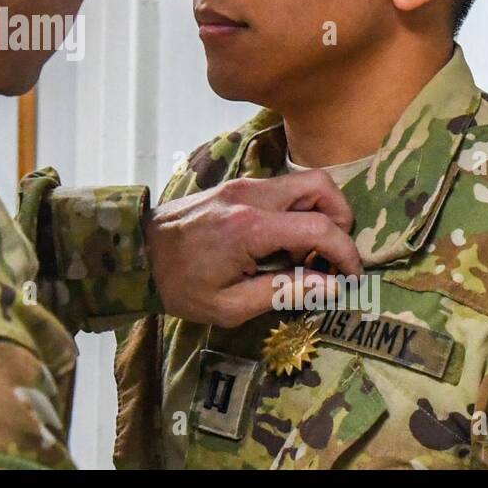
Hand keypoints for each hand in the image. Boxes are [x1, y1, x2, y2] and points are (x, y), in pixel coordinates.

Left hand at [145, 170, 358, 327]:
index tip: (352, 277)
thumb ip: (284, 292)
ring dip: (318, 213)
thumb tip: (331, 286)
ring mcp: (243, 185)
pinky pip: (281, 189)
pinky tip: (281, 246)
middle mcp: (252, 195)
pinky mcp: (235, 186)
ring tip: (306, 254)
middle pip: (320, 184)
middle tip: (333, 254)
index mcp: (251, 227)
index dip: (345, 252)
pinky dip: (296, 211)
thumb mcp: (230, 305)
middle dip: (340, 217)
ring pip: (302, 182)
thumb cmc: (178, 286)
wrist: (135, 253)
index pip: (320, 227)